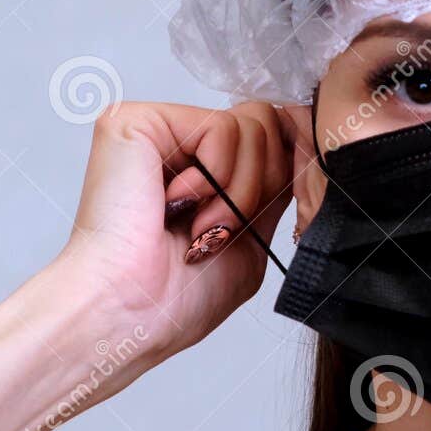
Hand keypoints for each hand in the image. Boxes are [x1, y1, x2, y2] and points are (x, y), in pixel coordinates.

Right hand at [51, 101, 292, 364]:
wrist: (132, 310)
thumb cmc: (178, 295)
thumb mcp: (250, 237)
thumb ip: (272, 188)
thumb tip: (298, 141)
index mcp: (202, 169)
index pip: (272, 140)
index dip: (283, 176)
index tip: (256, 220)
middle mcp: (179, 142)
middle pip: (267, 125)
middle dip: (259, 187)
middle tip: (218, 231)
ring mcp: (160, 127)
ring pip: (253, 126)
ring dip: (239, 192)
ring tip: (198, 226)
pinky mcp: (140, 120)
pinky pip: (224, 127)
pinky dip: (218, 177)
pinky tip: (177, 206)